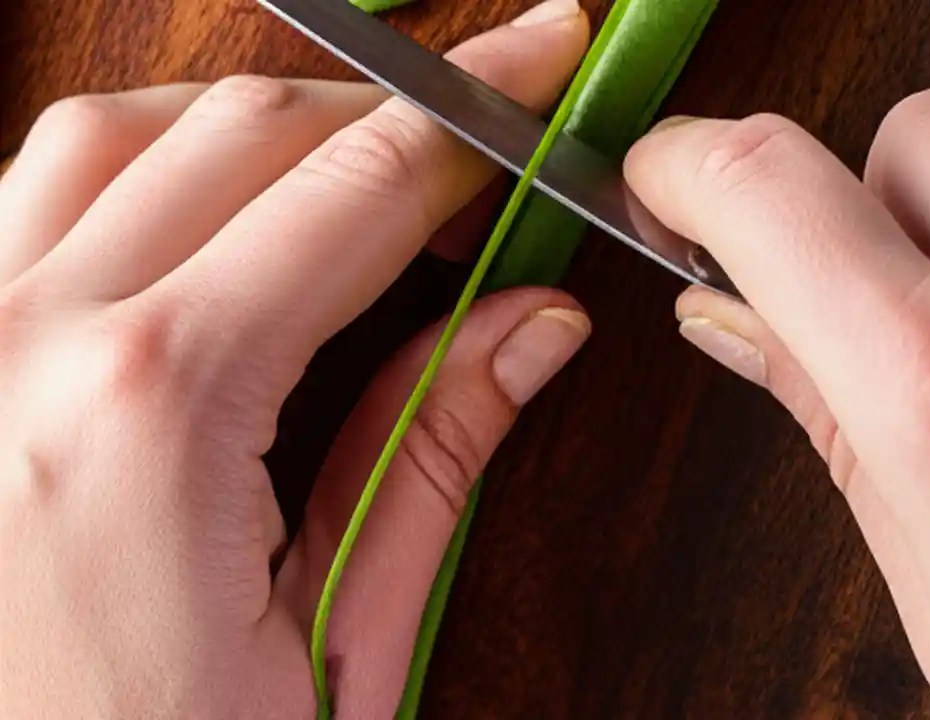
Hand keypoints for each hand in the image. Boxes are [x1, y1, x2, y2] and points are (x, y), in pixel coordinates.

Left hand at [0, 1, 588, 716]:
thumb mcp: (334, 646)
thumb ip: (430, 455)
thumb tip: (532, 329)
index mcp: (154, 409)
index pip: (355, 192)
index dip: (469, 117)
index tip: (533, 70)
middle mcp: (21, 344)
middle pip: (239, 129)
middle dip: (381, 112)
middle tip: (474, 143)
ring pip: (105, 135)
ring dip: (246, 127)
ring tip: (346, 173)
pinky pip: (20, 203)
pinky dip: (129, 175)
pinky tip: (199, 220)